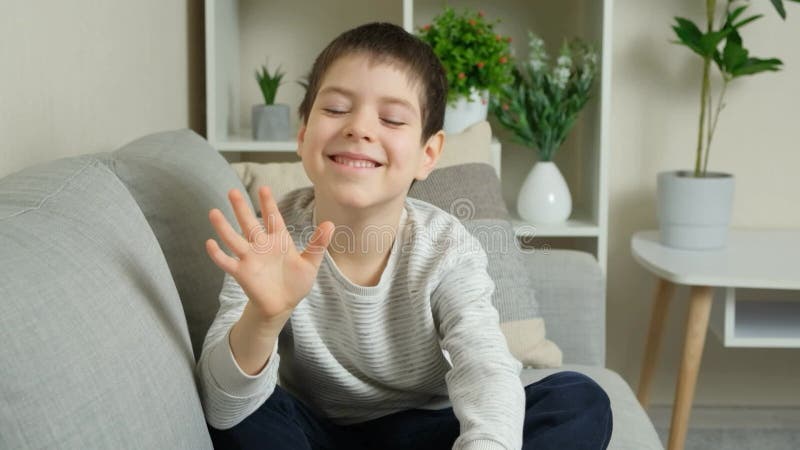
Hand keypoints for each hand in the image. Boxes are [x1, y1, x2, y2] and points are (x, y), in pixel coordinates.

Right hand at [205, 186, 333, 322]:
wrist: (283, 305)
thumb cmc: (296, 282)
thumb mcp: (311, 263)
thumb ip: (318, 244)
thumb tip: (330, 224)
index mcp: (279, 240)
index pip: (272, 218)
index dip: (268, 204)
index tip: (263, 188)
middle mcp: (262, 246)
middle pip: (249, 223)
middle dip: (241, 208)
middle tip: (232, 191)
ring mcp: (250, 258)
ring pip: (233, 239)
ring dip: (223, 227)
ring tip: (213, 212)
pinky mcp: (242, 272)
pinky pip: (227, 262)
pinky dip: (218, 254)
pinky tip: (210, 243)